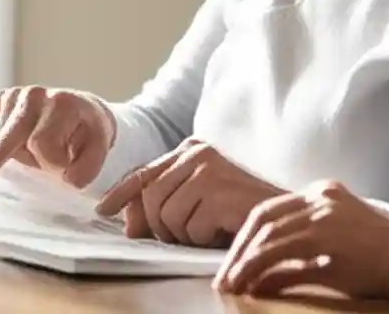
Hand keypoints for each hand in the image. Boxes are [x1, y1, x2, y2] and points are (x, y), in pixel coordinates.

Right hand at [0, 86, 115, 187]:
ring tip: (36, 146)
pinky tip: (18, 142)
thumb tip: (69, 180)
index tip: (65, 161)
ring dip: (16, 152)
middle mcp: (36, 93)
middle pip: (10, 141)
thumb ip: (87, 169)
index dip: (52, 162)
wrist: (81, 113)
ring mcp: (15, 94)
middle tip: (42, 159)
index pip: (41, 144)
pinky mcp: (1, 98)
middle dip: (26, 158)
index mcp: (63, 103)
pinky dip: (1, 145)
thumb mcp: (97, 153)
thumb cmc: (86, 136)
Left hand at [95, 138, 284, 246]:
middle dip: (159, 226)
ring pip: (166, 215)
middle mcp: (197, 153)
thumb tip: (127, 224)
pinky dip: (202, 238)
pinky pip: (189, 228)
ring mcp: (208, 169)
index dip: (121, 194)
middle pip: (150, 198)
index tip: (103, 211)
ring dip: (184, 234)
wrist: (284, 215)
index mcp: (190, 150)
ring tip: (208, 229)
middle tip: (186, 234)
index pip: (144, 172)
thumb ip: (159, 208)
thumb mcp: (193, 206)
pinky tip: (221, 230)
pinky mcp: (218, 191)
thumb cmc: (236, 212)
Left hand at [214, 181, 388, 298]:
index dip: (244, 237)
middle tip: (224, 276)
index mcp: (320, 193)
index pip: (268, 210)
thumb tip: (259, 280)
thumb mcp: (332, 250)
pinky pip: (283, 252)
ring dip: (245, 263)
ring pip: (268, 235)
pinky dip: (262, 270)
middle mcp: (319, 197)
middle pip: (261, 218)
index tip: (232, 262)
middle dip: (238, 250)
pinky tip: (252, 285)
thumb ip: (296, 258)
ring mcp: (324, 214)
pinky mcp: (329, 235)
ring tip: (232, 284)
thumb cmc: (380, 258)